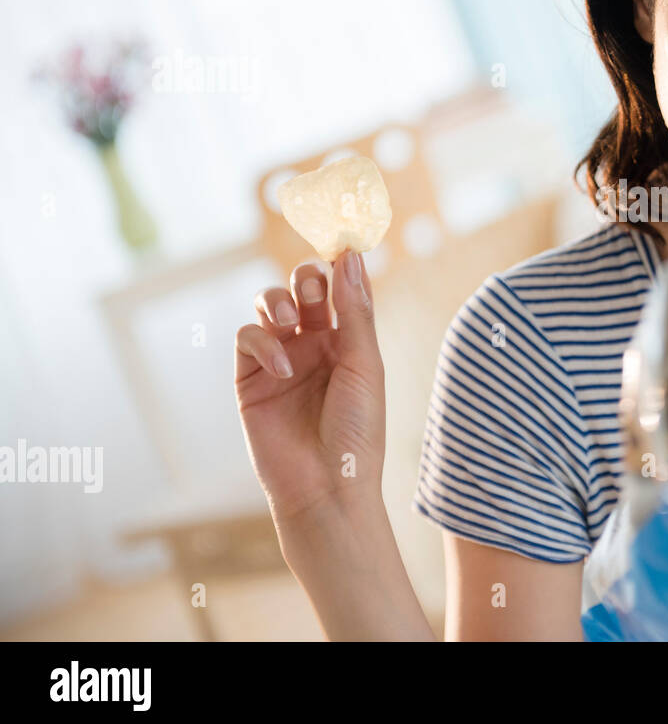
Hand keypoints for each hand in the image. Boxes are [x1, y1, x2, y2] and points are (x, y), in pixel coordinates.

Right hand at [234, 249, 385, 531]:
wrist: (326, 486)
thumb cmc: (357, 430)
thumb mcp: (365, 365)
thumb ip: (354, 310)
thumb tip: (351, 255)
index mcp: (351, 339)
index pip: (342, 287)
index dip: (340, 261)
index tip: (341, 237)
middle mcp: (316, 344)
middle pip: (304, 287)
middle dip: (307, 278)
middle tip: (313, 288)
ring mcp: (282, 359)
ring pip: (270, 304)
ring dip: (279, 300)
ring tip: (294, 320)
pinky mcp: (250, 378)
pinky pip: (248, 337)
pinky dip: (262, 340)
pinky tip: (282, 365)